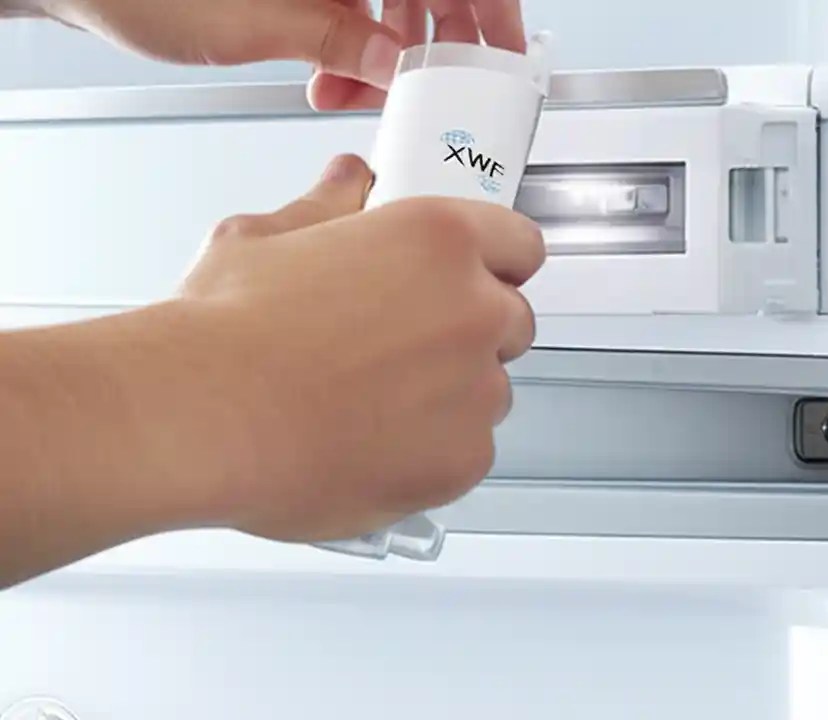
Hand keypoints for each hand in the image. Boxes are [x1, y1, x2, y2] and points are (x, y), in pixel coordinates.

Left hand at [30, 0, 525, 109]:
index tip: (505, 47)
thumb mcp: (260, 23)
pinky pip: (352, 16)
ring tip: (369, 92)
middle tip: (448, 87)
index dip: (488, 8)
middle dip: (437, 40)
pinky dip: (354, 52)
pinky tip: (334, 80)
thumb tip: (399, 65)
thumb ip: (342, 43)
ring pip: (389, 5)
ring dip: (389, 55)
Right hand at [173, 154, 542, 541]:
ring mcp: (477, 390)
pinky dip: (433, 454)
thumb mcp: (264, 238)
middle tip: (397, 349)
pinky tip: (371, 444)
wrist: (202, 418)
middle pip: (511, 322)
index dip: (493, 264)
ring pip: (490, 393)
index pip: (521, 244)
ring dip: (452, 396)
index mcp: (440, 240)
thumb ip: (327, 207)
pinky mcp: (463, 460)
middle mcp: (474, 311)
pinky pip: (468, 453)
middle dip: (469, 333)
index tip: (472, 280)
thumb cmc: (224, 331)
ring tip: (370, 403)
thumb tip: (347, 180)